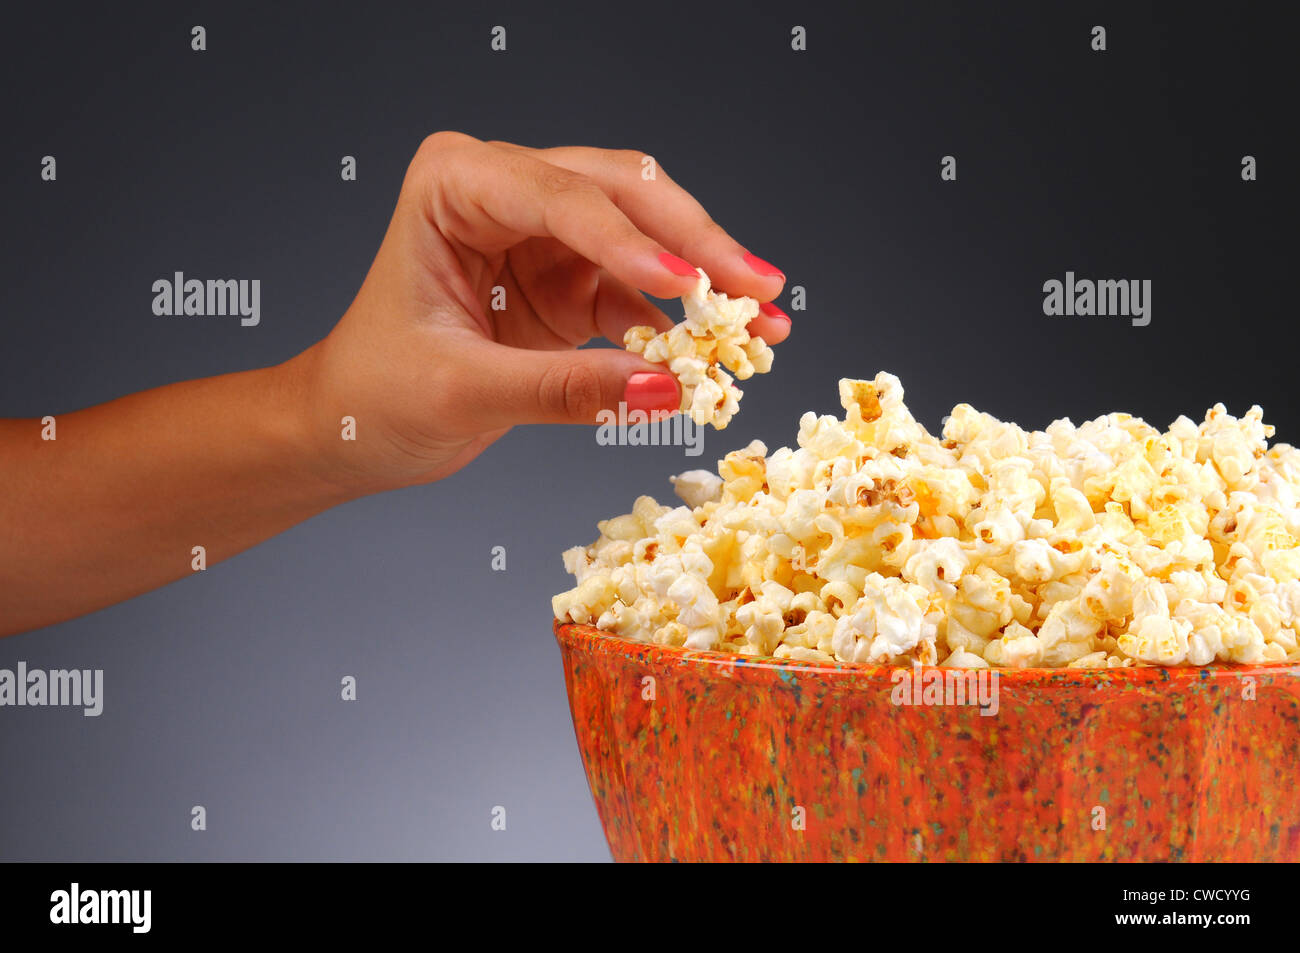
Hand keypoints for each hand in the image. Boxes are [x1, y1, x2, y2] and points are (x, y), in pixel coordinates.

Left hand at [296, 132, 789, 493]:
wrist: (351, 429)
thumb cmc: (373, 394)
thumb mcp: (462, 392)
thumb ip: (562, 390)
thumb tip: (662, 391)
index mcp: (454, 185)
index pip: (558, 197)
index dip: (629, 241)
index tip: (687, 285)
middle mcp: (504, 193)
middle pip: (621, 197)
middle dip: (694, 246)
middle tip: (757, 287)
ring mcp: (543, 237)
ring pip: (645, 239)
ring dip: (704, 284)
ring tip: (762, 326)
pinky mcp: (568, 282)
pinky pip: (638, 295)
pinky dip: (679, 326)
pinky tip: (719, 353)